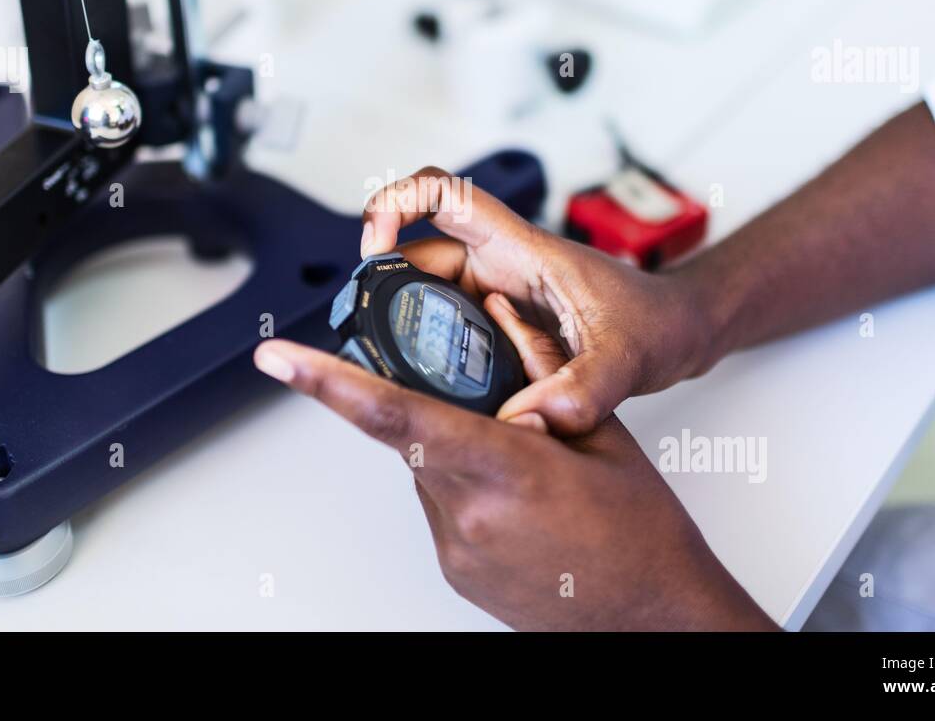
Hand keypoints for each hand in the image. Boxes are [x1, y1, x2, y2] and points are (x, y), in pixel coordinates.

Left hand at [251, 330, 773, 630]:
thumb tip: (499, 314)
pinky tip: (521, 503)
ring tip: (531, 473)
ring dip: (461, 450)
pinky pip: (441, 505)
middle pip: (415, 433)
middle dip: (443, 406)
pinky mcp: (454, 571)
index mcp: (506, 469)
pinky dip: (467, 486)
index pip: (396, 414)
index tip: (279, 355)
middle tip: (503, 413)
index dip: (327, 382)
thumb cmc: (642, 536)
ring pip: (428, 468)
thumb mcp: (602, 433)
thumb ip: (539, 368)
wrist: (655, 619)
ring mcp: (456, 549)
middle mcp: (467, 514)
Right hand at [359, 167, 714, 434]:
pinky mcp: (502, 319)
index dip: (397, 203)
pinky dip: (428, 342)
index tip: (373, 244)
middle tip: (362, 326)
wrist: (682, 330)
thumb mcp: (627, 359)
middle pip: (418, 250)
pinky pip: (448, 320)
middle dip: (382, 279)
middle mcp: (503, 262)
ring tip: (384, 358)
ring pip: (429, 289)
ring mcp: (499, 289)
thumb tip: (528, 420)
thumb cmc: (660, 321)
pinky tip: (423, 380)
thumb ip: (583, 390)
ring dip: (405, 315)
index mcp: (522, 248)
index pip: (446, 193)